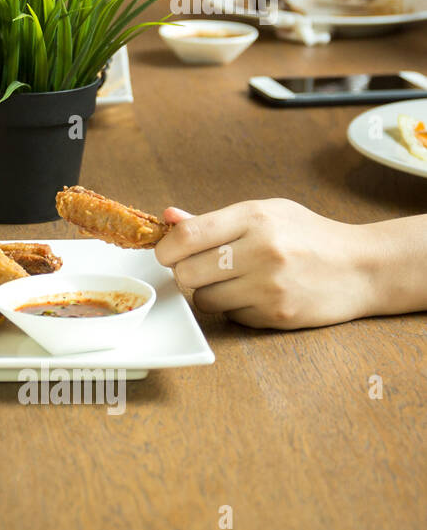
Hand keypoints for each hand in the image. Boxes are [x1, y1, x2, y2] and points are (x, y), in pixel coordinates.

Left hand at [154, 199, 372, 329]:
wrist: (362, 267)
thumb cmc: (307, 236)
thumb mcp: (265, 214)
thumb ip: (213, 220)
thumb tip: (168, 217)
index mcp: (254, 218)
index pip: (187, 236)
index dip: (166, 248)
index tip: (167, 253)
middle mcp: (262, 251)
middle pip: (187, 271)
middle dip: (186, 272)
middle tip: (202, 268)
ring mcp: (270, 285)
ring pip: (204, 299)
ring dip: (209, 292)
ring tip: (232, 280)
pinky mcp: (277, 314)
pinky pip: (229, 316)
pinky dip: (234, 308)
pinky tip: (255, 294)